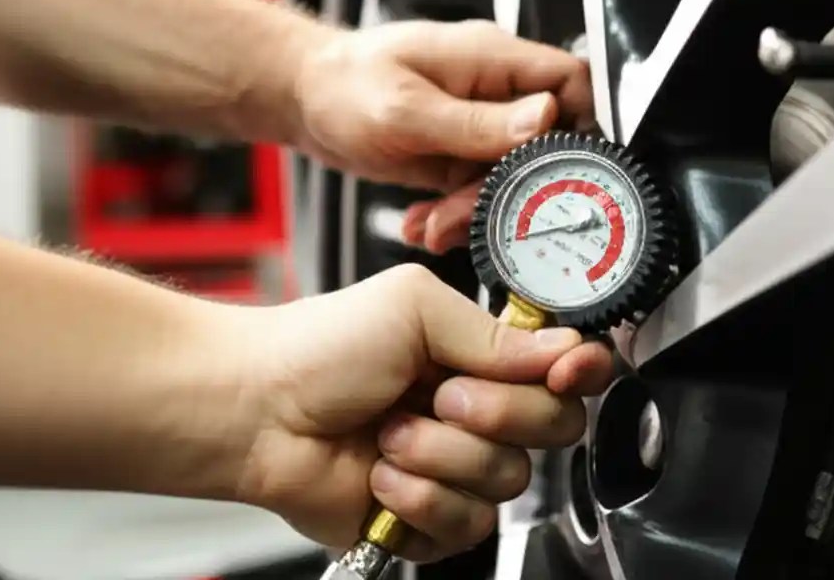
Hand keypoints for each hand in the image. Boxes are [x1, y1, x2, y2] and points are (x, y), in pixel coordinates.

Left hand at [233, 264, 612, 562]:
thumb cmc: (317, 348)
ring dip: (442, 455)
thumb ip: (497, 333)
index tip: (566, 371)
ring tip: (390, 434)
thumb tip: (564, 349)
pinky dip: (420, 498)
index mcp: (481, 353)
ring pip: (508, 481)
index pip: (569, 369)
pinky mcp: (430, 517)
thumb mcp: (414, 307)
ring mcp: (456, 466)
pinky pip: (467, 525)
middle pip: (553, 428)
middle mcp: (478, 410)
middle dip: (497, 412)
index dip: (580, 372)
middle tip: (439, 394)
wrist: (253, 410)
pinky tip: (381, 476)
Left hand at [295, 20, 592, 252]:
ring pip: (509, 177)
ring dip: (475, 210)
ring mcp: (479, 123)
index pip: (570, 83)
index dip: (581, 127)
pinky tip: (426, 223)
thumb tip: (544, 118)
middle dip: (511, 190)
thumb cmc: (343, 84)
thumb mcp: (407, 110)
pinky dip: (456, 214)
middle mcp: (494, 91)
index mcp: (493, 60)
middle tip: (470, 215)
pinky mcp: (461, 152)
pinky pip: (479, 190)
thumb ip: (476, 121)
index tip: (565, 171)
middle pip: (542, 144)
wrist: (301, 98)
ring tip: (435, 226)